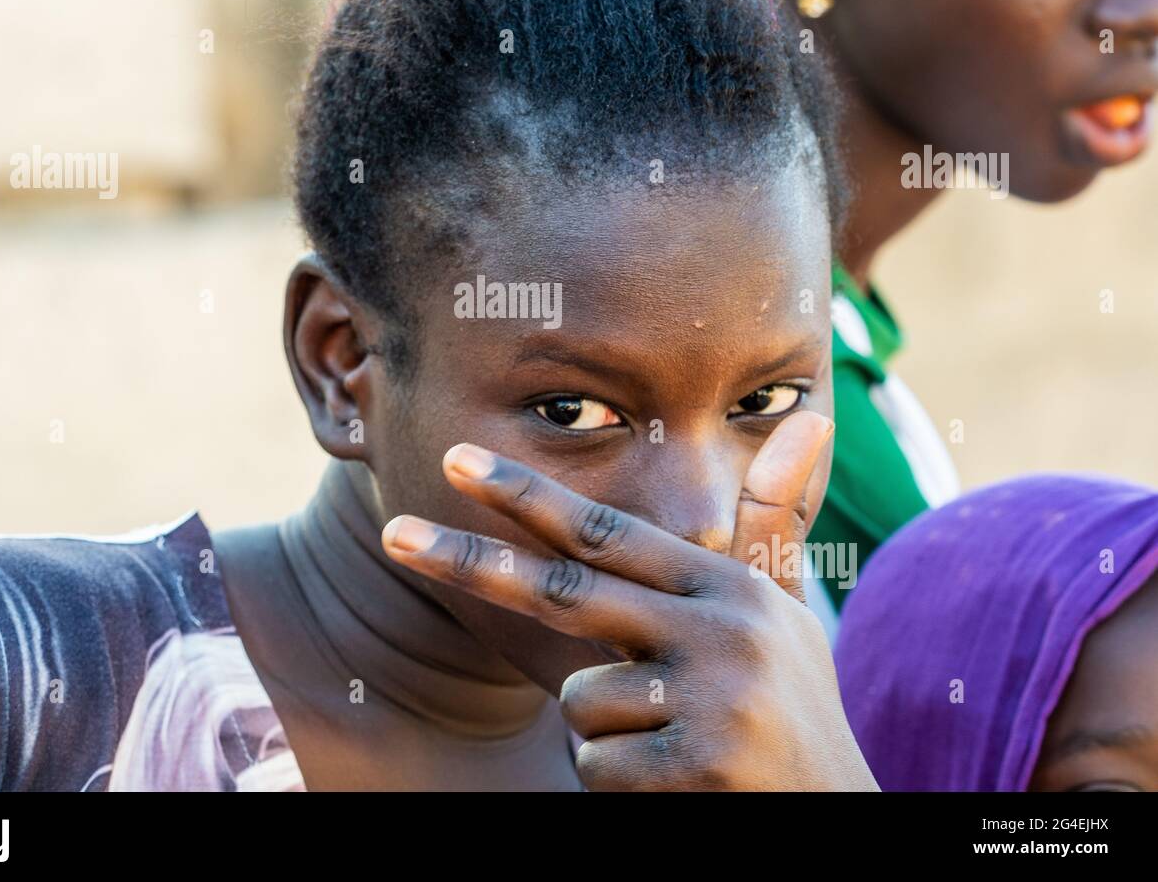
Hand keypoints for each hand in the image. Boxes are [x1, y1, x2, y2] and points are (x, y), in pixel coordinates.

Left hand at [381, 410, 877, 790]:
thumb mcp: (785, 613)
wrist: (841, 817)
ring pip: (579, 703)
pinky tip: (680, 783)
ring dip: (607, 730)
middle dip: (470, 562)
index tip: (458, 461)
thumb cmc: (792, 707)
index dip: (526, 497)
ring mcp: (710, 700)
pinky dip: (622, 782)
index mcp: (727, 588)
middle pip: (562, 593)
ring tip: (676, 740)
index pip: (605, 533)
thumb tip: (811, 416)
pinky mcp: (697, 768)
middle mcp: (720, 632)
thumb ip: (771, 525)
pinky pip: (597, 765)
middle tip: (391, 533)